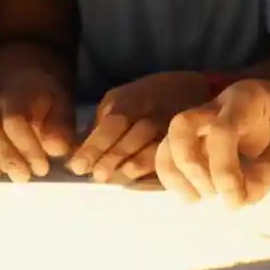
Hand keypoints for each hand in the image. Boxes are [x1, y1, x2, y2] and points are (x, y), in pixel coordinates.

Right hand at [0, 68, 73, 182]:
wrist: (27, 86)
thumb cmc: (47, 104)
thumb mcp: (62, 109)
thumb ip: (61, 129)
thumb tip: (54, 149)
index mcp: (19, 98)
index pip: (14, 120)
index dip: (26, 146)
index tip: (42, 167)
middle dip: (5, 157)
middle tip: (24, 177)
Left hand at [68, 71, 210, 183]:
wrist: (193, 88)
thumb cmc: (147, 98)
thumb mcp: (120, 99)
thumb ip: (100, 123)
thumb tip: (77, 150)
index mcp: (127, 103)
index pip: (109, 126)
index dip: (93, 148)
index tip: (77, 166)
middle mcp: (148, 114)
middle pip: (128, 139)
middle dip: (110, 159)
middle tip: (98, 176)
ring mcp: (168, 129)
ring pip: (149, 152)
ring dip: (130, 168)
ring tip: (115, 180)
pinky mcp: (182, 143)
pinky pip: (168, 160)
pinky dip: (153, 172)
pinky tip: (140, 181)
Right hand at [155, 79, 269, 207]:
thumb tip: (243, 198)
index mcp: (245, 98)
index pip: (221, 131)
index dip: (224, 170)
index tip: (237, 202)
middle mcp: (220, 105)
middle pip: (181, 127)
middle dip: (189, 165)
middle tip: (212, 196)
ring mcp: (211, 121)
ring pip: (173, 140)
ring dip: (176, 172)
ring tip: (197, 201)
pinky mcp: (209, 139)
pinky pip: (182, 153)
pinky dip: (181, 175)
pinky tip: (195, 197)